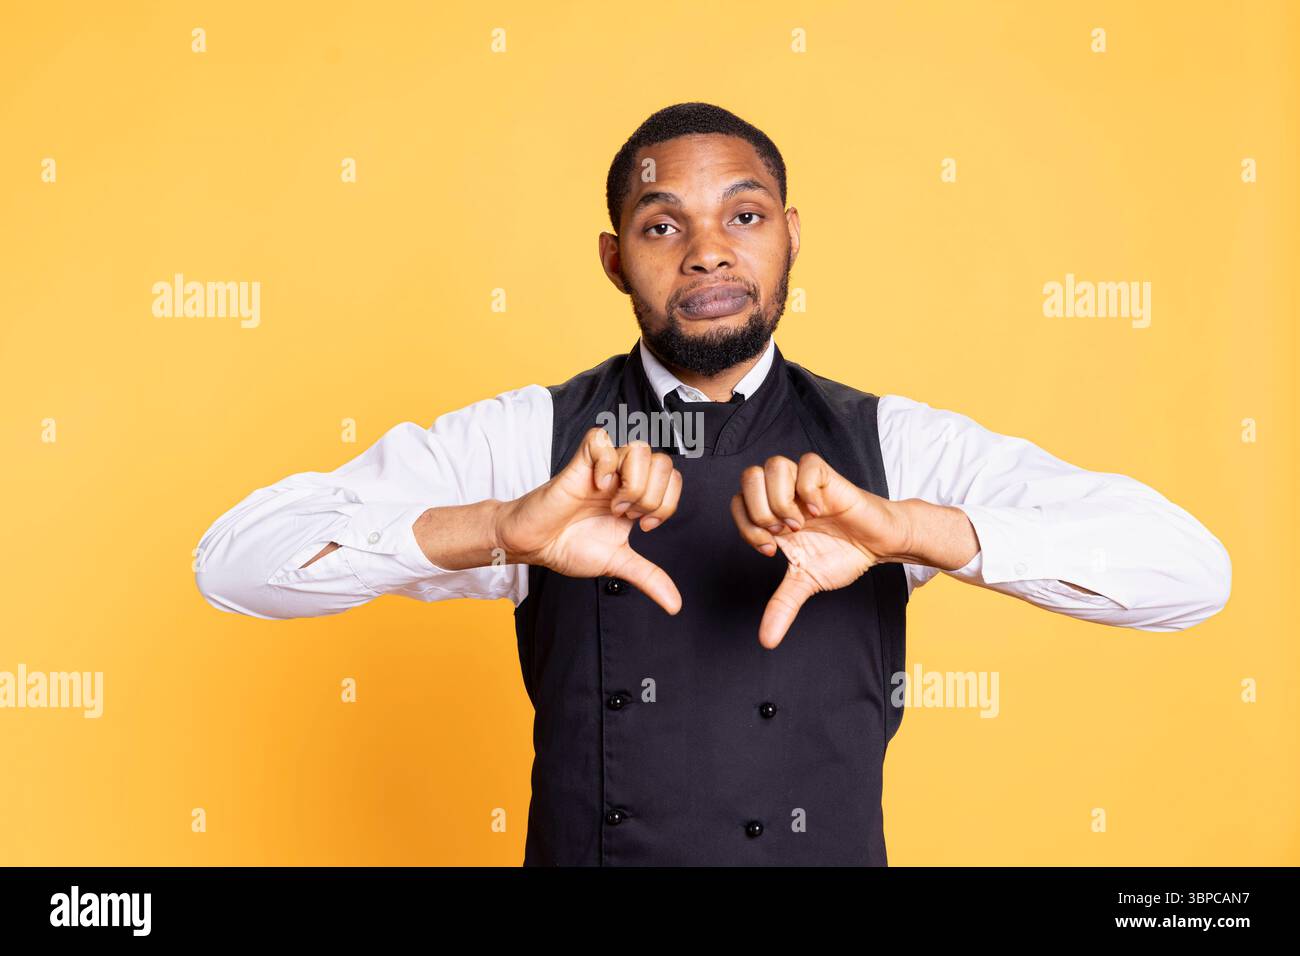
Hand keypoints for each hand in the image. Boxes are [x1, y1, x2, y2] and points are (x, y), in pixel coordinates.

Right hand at [494, 427, 683, 613]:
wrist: (534, 545)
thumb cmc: (568, 546)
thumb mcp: (618, 562)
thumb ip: (649, 577)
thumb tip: (674, 604)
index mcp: (636, 496)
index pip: (674, 480)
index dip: (668, 503)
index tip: (644, 525)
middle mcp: (623, 478)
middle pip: (664, 462)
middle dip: (652, 497)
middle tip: (627, 515)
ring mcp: (604, 467)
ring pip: (640, 449)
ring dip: (633, 483)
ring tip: (613, 502)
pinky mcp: (582, 461)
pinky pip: (603, 439)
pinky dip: (606, 462)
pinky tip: (597, 485)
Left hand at [730, 453, 910, 647]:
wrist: (880, 543)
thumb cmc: (842, 554)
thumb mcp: (806, 582)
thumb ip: (783, 606)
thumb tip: (766, 641)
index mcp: (772, 514)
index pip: (737, 503)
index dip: (745, 526)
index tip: (771, 550)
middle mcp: (784, 494)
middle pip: (748, 477)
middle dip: (759, 511)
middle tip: (783, 534)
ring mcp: (805, 483)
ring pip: (774, 466)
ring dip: (781, 499)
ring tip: (800, 523)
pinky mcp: (828, 476)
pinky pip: (807, 463)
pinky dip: (809, 490)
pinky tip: (820, 511)